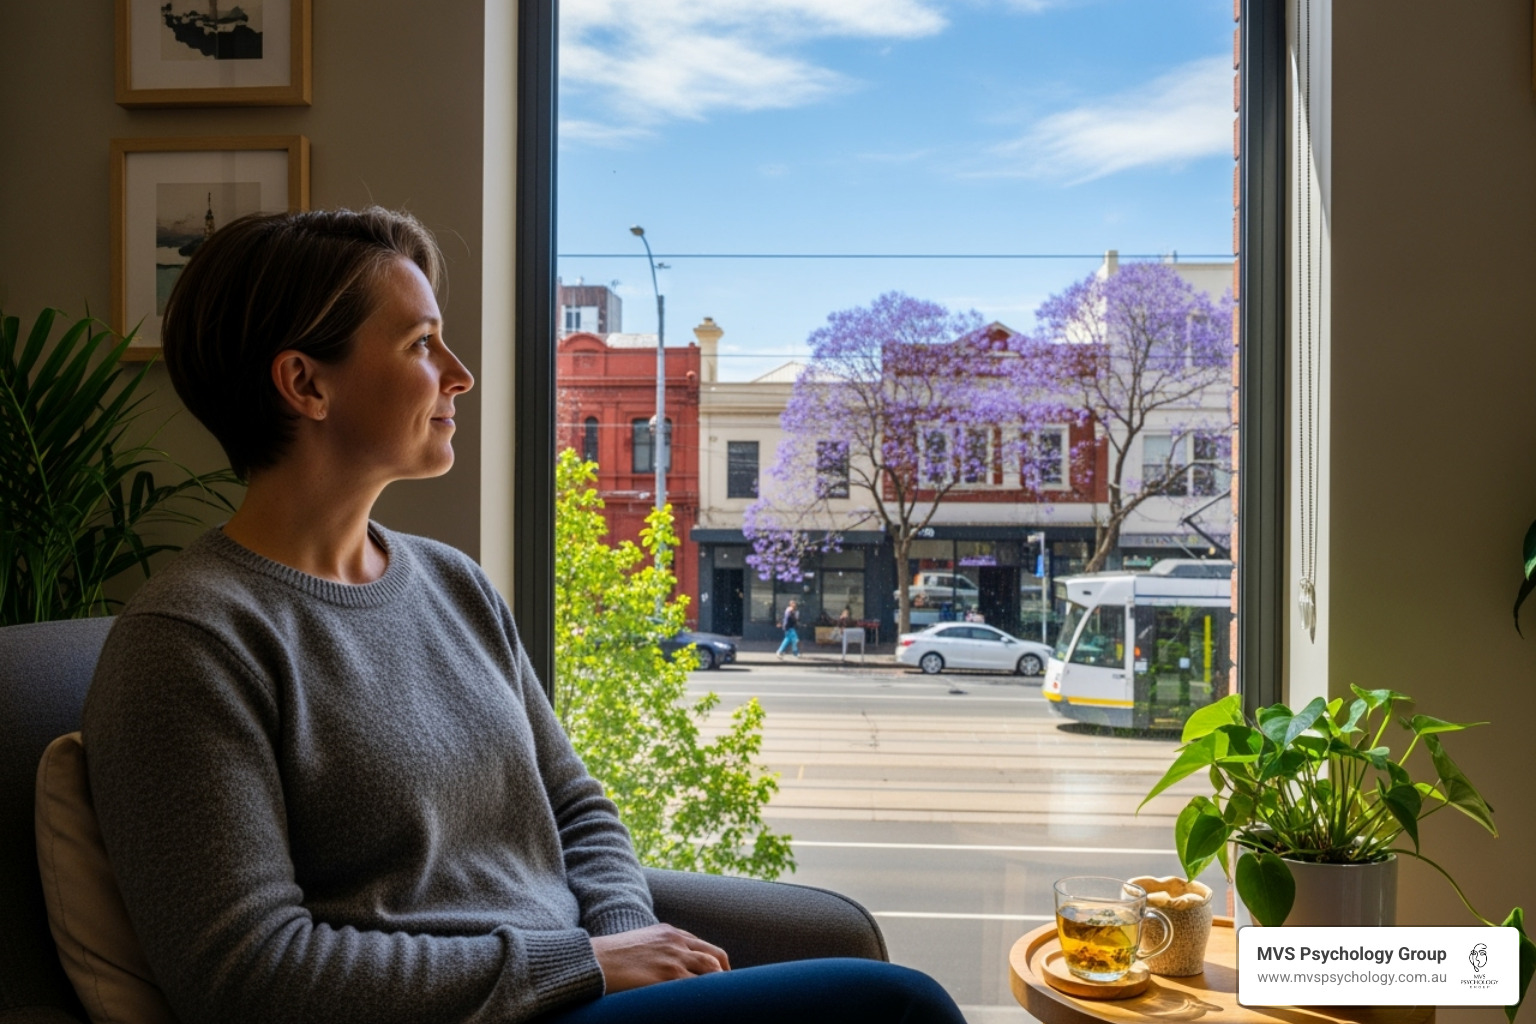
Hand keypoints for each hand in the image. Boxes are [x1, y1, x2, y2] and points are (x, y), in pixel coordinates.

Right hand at [589, 923, 729, 992]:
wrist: (593, 961)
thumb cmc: (610, 958)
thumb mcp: (639, 944)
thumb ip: (658, 950)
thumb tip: (664, 968)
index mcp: (670, 933)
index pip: (704, 947)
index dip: (716, 964)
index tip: (720, 979)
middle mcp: (676, 942)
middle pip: (715, 957)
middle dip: (725, 975)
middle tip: (729, 993)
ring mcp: (674, 958)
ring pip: (712, 971)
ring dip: (721, 985)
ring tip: (723, 1001)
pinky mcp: (668, 975)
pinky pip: (697, 988)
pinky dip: (706, 996)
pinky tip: (707, 1006)